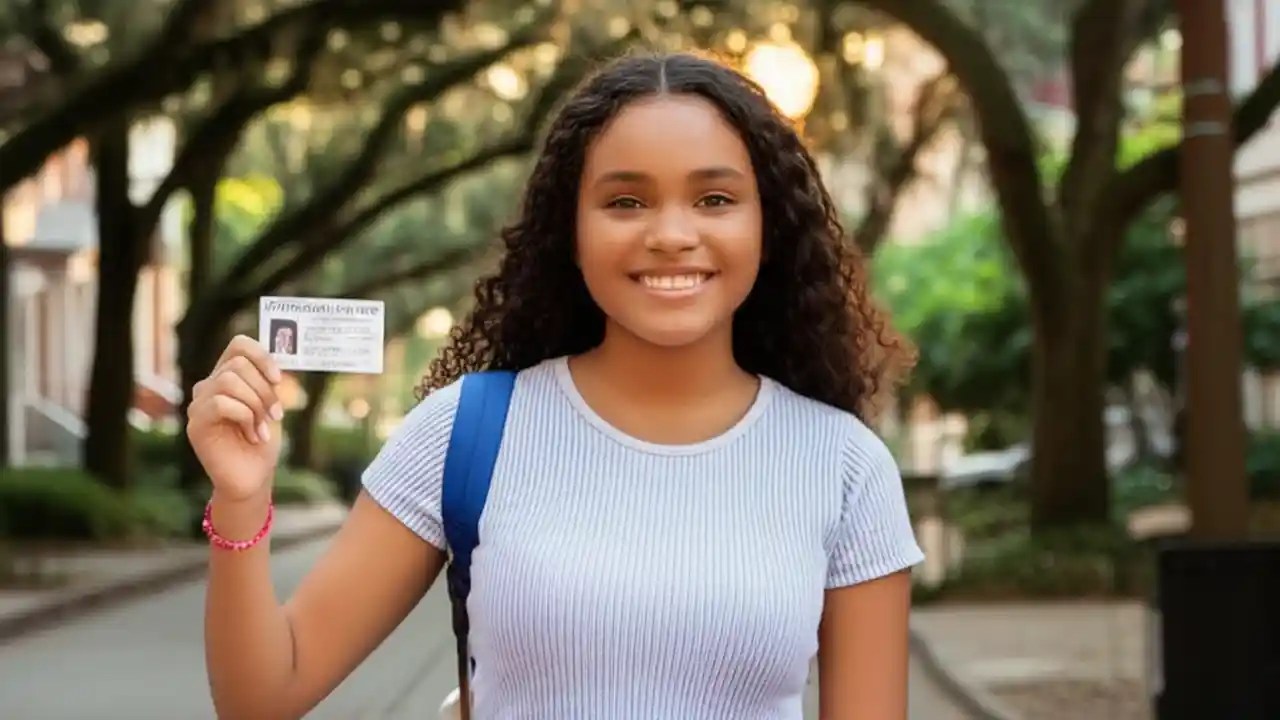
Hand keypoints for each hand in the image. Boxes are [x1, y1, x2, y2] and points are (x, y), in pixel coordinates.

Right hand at [187, 335, 285, 501]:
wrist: (253, 478)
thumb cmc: (262, 441)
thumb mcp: (271, 404)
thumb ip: (268, 381)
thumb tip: (278, 358)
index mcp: (227, 377)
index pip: (238, 345)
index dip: (261, 355)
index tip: (278, 380)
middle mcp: (209, 386)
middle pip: (238, 364)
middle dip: (264, 389)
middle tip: (275, 415)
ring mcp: (199, 405)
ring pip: (230, 381)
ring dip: (256, 404)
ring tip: (263, 427)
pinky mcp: (196, 424)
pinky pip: (221, 403)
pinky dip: (245, 417)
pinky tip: (252, 436)